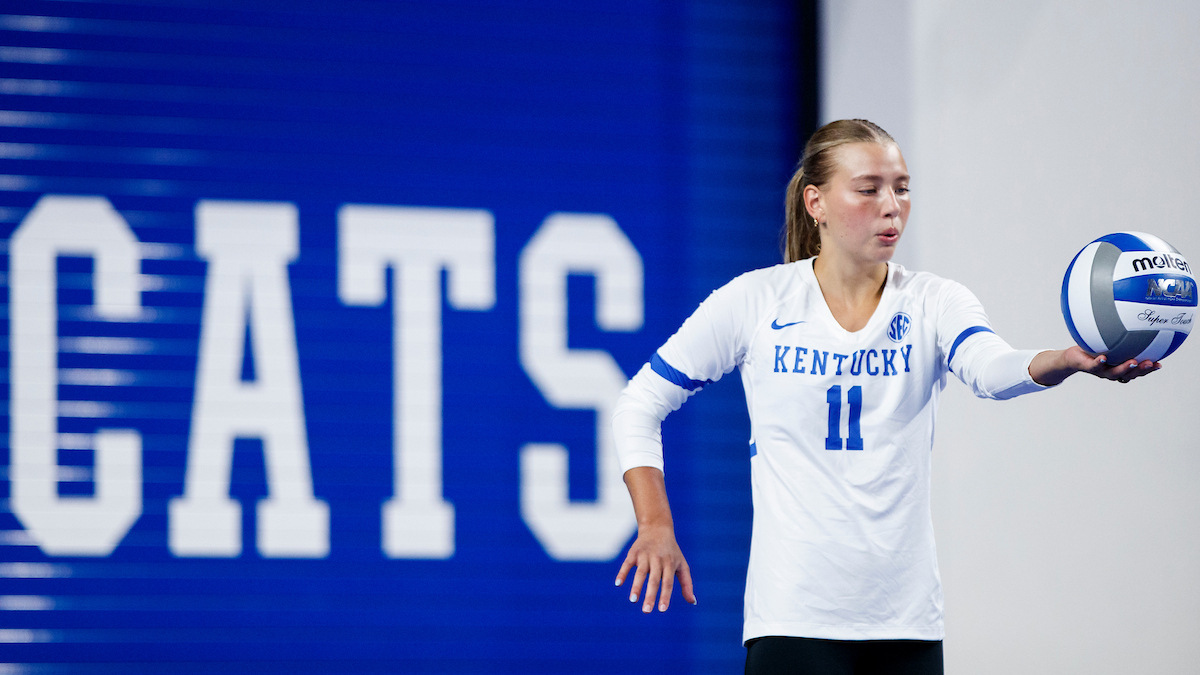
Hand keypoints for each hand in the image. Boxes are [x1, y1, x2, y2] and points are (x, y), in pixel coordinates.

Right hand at [615, 523, 695, 612]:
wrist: (657, 528)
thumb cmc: (672, 552)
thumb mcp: (682, 565)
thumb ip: (687, 584)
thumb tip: (693, 602)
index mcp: (670, 564)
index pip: (668, 582)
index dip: (665, 596)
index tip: (662, 610)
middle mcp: (658, 560)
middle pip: (654, 580)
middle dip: (650, 595)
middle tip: (646, 611)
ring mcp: (645, 555)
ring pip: (640, 572)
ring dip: (636, 586)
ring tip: (633, 600)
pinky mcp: (634, 552)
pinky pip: (627, 563)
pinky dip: (622, 573)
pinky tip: (618, 583)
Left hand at [1029, 345, 1160, 385]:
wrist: (1070, 358)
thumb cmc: (1092, 349)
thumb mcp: (1109, 342)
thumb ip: (1121, 336)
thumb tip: (1135, 319)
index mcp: (1119, 367)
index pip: (1136, 371)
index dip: (1148, 370)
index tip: (1160, 364)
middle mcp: (1111, 371)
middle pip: (1129, 374)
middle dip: (1141, 370)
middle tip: (1151, 363)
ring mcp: (1099, 370)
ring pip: (1113, 372)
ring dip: (1124, 368)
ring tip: (1133, 361)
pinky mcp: (1086, 366)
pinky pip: (1093, 366)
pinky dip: (1099, 363)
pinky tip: (1104, 357)